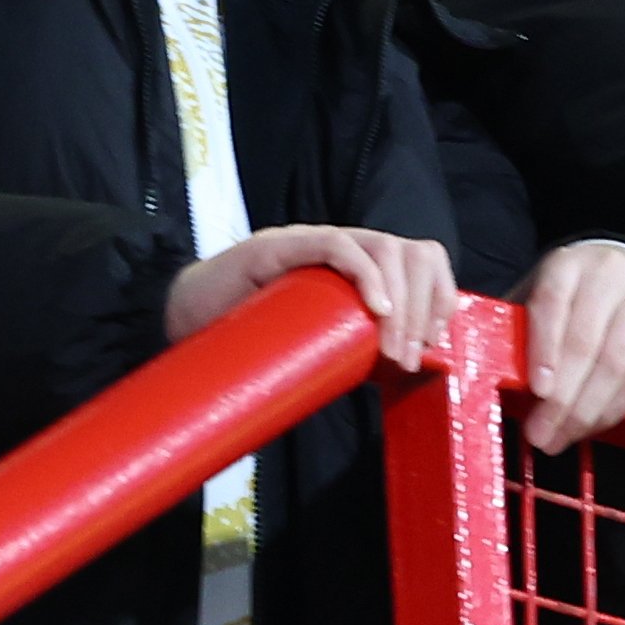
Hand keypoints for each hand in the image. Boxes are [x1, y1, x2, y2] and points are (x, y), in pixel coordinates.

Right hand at [164, 226, 456, 370]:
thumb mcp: (320, 346)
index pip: (422, 260)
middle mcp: (343, 246)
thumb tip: (396, 382)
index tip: (432, 345)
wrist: (185, 322)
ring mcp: (313, 241)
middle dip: (425, 308)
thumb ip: (355, 350)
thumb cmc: (253, 341)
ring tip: (392, 348)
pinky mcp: (281, 245)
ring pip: (385, 247)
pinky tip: (378, 310)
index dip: (439, 299)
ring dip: (401, 301)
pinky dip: (366, 276)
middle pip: (413, 252)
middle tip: (409, 358)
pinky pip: (338, 246)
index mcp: (359, 267)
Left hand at [518, 242, 624, 453]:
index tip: (538, 390)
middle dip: (562, 399)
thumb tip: (507, 384)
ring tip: (564, 436)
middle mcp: (610, 273)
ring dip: (587, 411)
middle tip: (542, 434)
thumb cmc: (578, 295)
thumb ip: (525, 331)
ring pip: (616, 364)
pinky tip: (595, 423)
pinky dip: (616, 407)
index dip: (544, 349)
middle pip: (585, 343)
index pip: (552, 304)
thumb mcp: (546, 297)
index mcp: (567, 264)